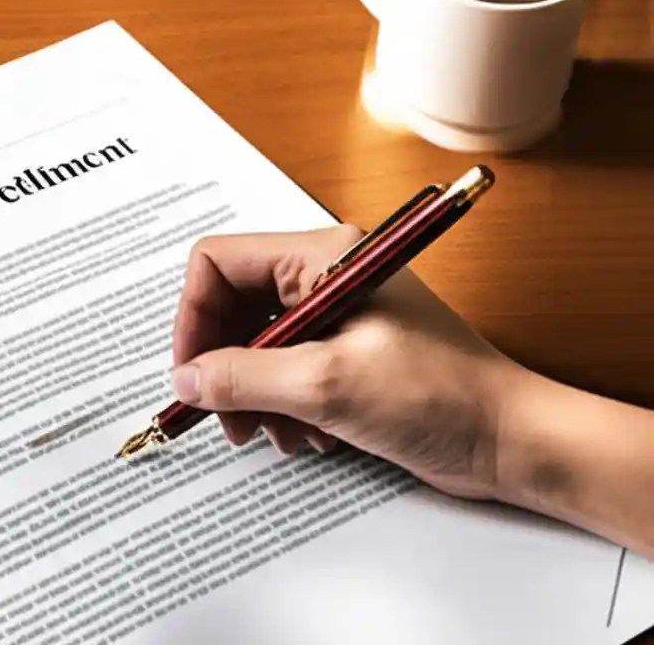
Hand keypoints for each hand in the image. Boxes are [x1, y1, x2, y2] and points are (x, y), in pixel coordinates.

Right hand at [171, 225, 529, 500]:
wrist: (509, 438)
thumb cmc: (440, 395)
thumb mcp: (326, 386)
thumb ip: (244, 378)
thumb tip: (187, 380)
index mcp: (322, 257)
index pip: (220, 263)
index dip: (194, 318)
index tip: (192, 375)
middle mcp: (324, 276)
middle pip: (232, 306)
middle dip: (223, 366)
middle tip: (225, 417)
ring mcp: (335, 314)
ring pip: (254, 343)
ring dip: (253, 395)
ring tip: (275, 434)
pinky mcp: (345, 351)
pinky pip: (284, 369)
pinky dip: (282, 405)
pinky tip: (306, 436)